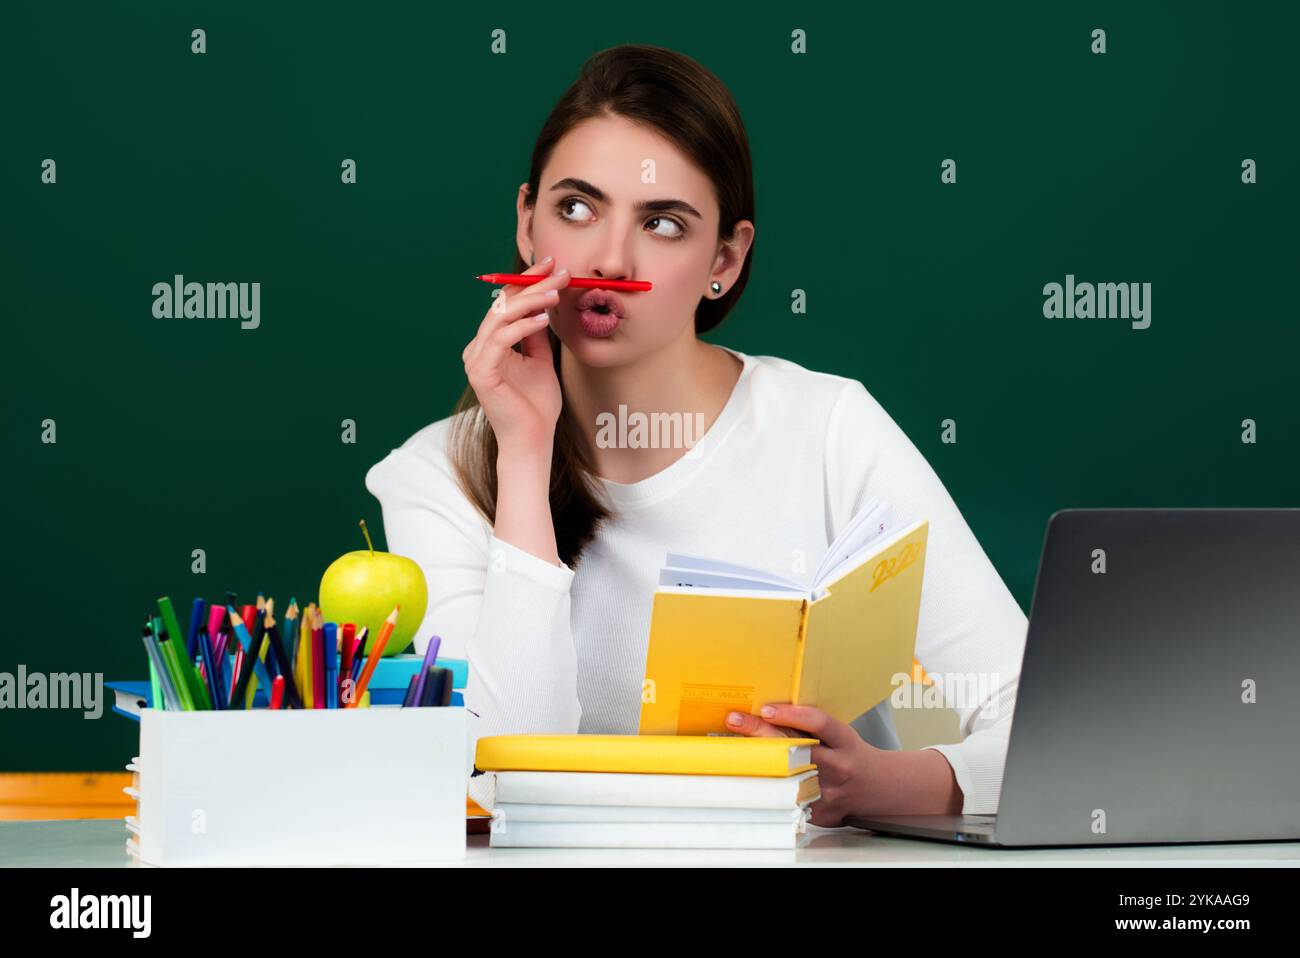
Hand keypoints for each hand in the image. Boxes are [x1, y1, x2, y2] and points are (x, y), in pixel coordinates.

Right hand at [462, 257, 570, 454]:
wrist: (533, 439)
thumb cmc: (537, 406)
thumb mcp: (541, 361)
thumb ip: (537, 335)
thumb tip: (544, 303)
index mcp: (489, 345)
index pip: (506, 304)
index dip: (528, 283)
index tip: (552, 266)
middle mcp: (478, 349)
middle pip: (502, 305)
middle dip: (531, 284)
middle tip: (557, 270)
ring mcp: (476, 360)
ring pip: (501, 317)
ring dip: (531, 300)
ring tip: (556, 292)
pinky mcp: (481, 372)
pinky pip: (502, 339)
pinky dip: (523, 325)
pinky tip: (545, 318)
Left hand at [726, 703, 886, 827]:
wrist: (879, 788)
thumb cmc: (850, 755)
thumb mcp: (839, 735)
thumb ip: (810, 728)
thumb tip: (766, 714)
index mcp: (845, 742)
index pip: (819, 724)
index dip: (793, 715)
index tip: (766, 709)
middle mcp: (839, 766)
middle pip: (796, 748)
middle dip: (761, 733)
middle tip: (735, 720)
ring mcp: (830, 792)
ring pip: (787, 777)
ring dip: (759, 763)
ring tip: (733, 751)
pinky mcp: (821, 813)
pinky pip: (789, 800)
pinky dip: (770, 790)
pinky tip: (751, 781)